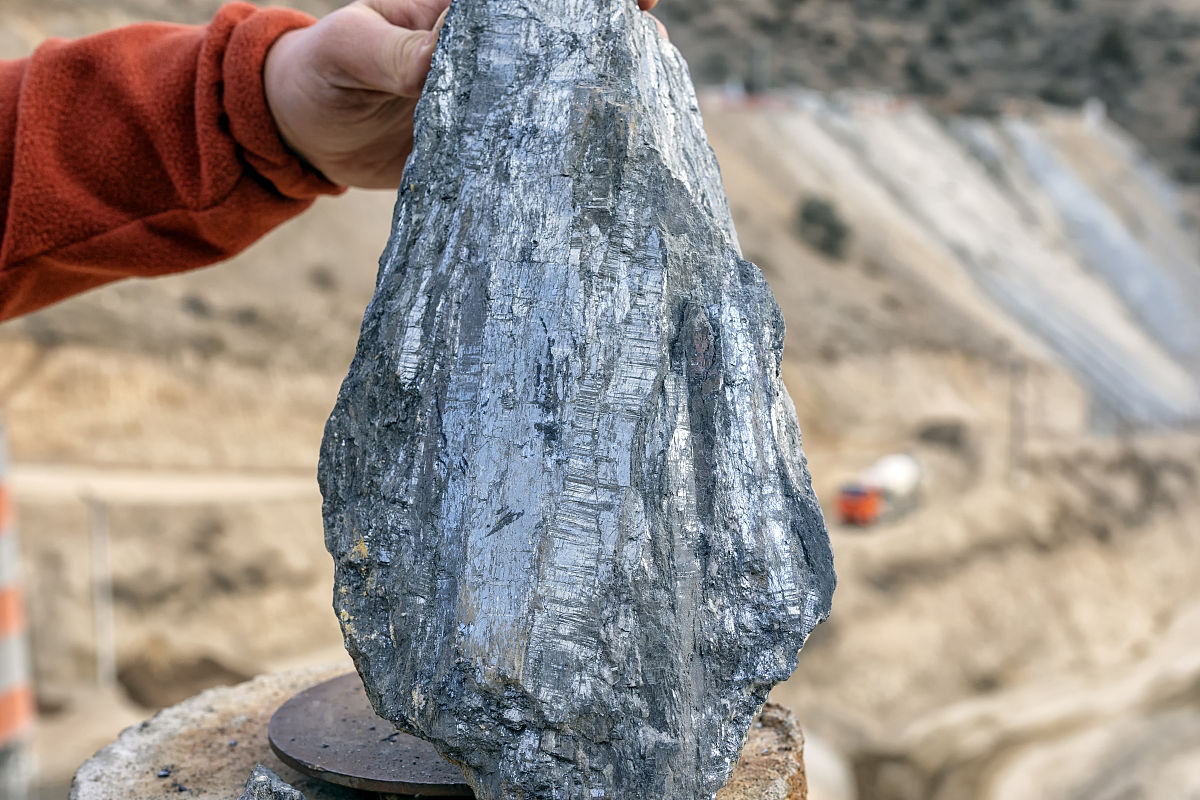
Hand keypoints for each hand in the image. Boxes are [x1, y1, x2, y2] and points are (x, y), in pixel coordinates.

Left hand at [264, 0, 666, 189]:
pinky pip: (536, 142)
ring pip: (563, 88)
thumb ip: (394, 54)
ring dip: (601, 92)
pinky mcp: (490, 145)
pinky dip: (568, 148)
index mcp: (463, 14)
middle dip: (614, 37)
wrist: (303, 133)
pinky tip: (602, 154)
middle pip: (566, 37)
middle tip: (648, 50)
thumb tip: (442, 62)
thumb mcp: (349, 49)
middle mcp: (492, 52)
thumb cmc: (321, 72)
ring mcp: (496, 100)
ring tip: (639, 100)